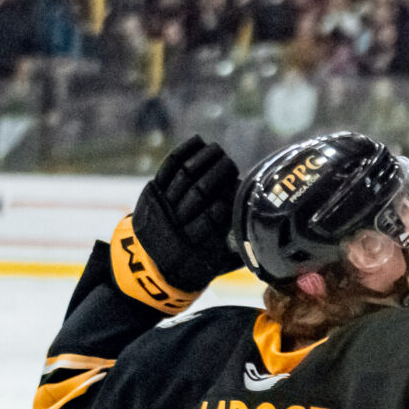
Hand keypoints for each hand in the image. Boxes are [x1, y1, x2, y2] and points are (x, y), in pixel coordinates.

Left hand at [129, 135, 240, 292]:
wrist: (147, 263)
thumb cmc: (190, 264)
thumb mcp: (210, 267)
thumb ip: (233, 254)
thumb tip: (261, 243)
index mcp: (195, 243)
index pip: (216, 213)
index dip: (229, 197)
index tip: (241, 186)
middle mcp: (177, 222)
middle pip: (200, 190)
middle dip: (218, 172)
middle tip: (231, 163)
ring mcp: (163, 204)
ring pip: (185, 174)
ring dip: (203, 158)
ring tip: (218, 150)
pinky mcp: (153, 190)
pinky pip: (169, 165)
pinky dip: (185, 151)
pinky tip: (199, 141)